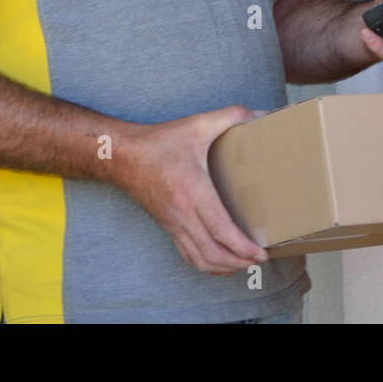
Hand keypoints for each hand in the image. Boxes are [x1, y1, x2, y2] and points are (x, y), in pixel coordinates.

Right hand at [116, 104, 267, 276]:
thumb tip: (260, 114)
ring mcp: (173, 223)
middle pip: (212, 252)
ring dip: (223, 268)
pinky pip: (188, 255)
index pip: (220, 229)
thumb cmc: (160, 142)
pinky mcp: (168, 227)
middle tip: (261, 261)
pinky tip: (221, 265)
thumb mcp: (197, 124)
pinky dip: (206, 265)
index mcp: (192, 191)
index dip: (242, 246)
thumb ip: (231, 116)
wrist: (121, 156)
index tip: (261, 253)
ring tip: (245, 265)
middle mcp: (182, 213)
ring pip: (199, 259)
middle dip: (239, 262)